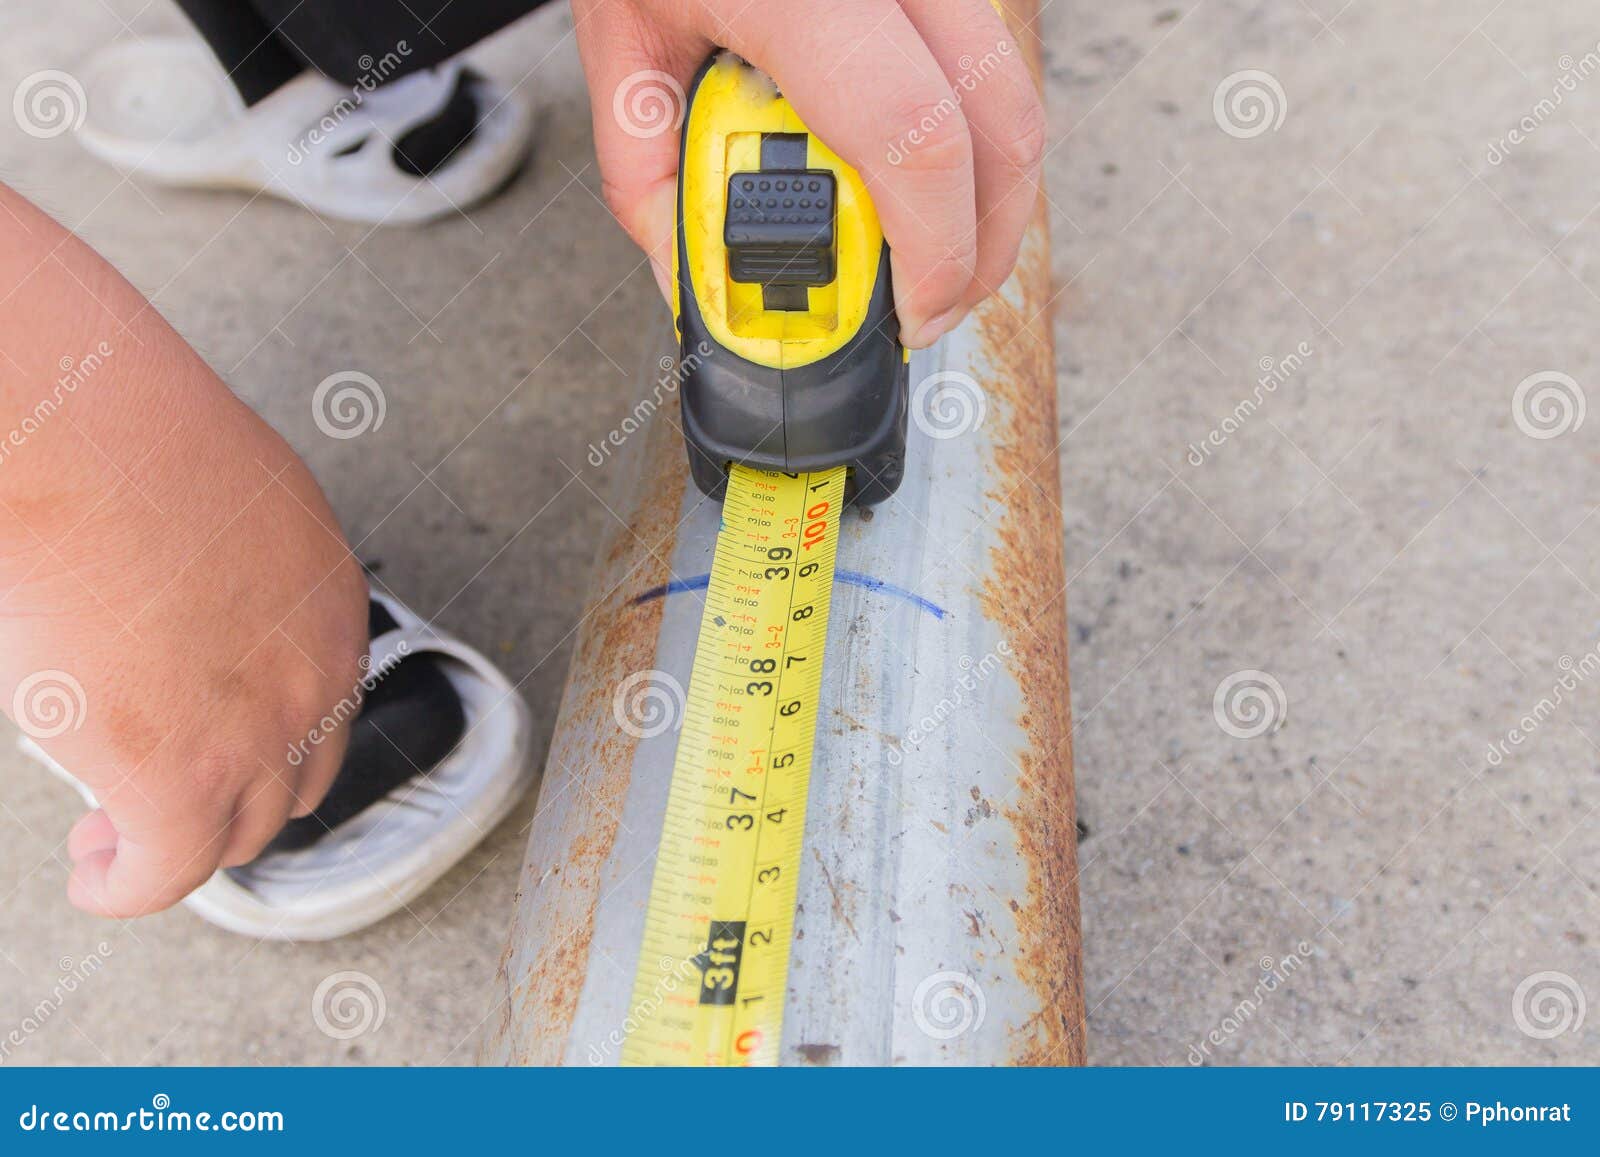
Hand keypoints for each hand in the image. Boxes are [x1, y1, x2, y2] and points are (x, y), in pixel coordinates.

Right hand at [0, 185, 368, 917]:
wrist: (91, 442)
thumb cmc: (135, 440)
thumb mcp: (234, 501)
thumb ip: (236, 566)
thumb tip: (188, 588)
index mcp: (330, 607)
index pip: (324, 711)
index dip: (271, 746)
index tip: (219, 751)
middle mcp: (314, 678)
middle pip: (294, 783)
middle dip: (234, 803)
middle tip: (169, 803)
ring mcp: (256, 734)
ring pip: (235, 832)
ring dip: (178, 848)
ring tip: (117, 842)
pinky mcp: (179, 778)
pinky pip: (165, 871)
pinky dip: (129, 886)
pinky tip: (95, 873)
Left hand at [572, 0, 1044, 347]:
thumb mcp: (619, 42)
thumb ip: (648, 175)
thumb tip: (698, 281)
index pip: (911, 136)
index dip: (934, 250)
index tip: (911, 315)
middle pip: (999, 123)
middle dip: (984, 243)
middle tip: (937, 308)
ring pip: (1013, 92)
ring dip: (992, 195)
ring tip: (935, 260)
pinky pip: (990, 61)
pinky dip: (975, 138)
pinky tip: (929, 180)